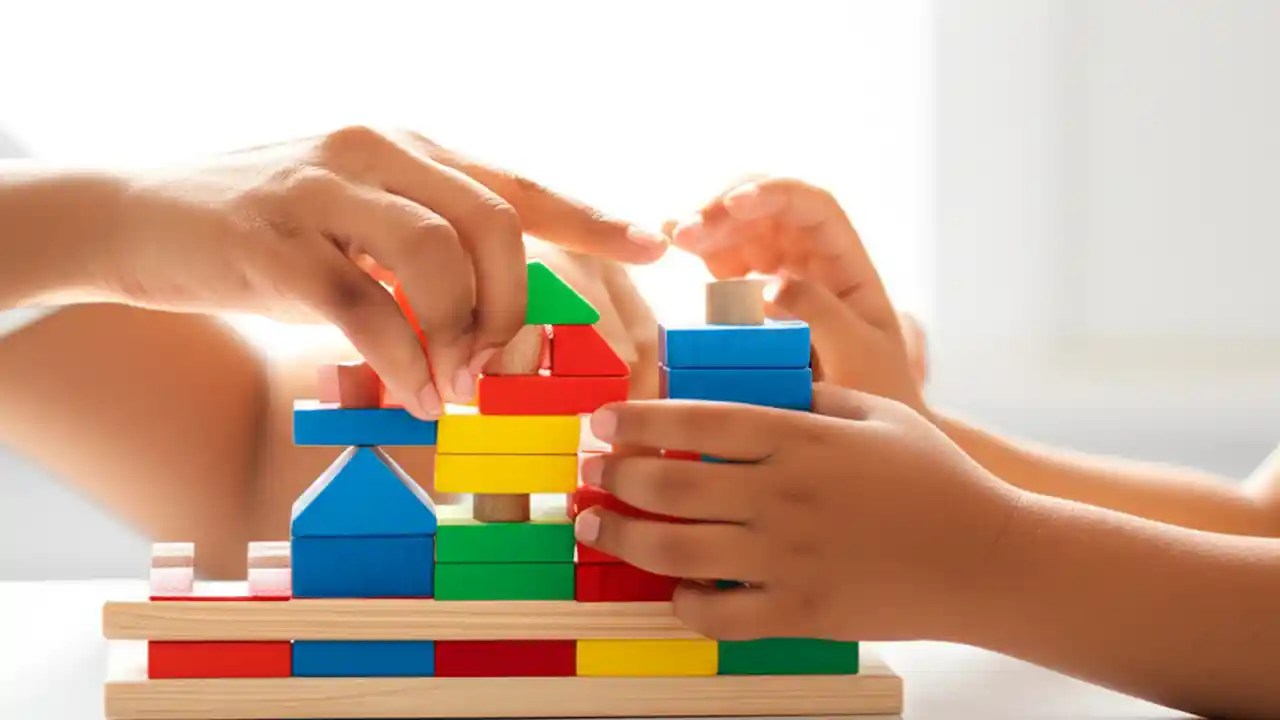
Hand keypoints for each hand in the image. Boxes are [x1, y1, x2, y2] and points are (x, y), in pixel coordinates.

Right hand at [103, 127, 667, 417]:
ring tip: (454, 385)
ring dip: (461, 333)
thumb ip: (421, 256)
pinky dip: (402, 359)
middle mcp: (373, 150)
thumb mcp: (354, 225)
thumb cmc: (264, 232)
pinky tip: (410, 391)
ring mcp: (321, 188)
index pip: (516, 182)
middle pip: (493, 218)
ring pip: (438, 252)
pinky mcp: (270, 238)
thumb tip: (491, 326)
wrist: (132, 215)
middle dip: (517, 305)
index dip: (591, 215)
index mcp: (406, 147)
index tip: (656, 245)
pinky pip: (364, 305)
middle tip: (503, 367)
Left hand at [572, 384, 1019, 640]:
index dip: (638, 419)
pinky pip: (720, 614)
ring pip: (678, 550)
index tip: (602, 420)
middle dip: (615, 477)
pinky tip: (675, 589)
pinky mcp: (801, 611)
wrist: (989, 559)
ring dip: (625, 538)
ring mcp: (789, 557)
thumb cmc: (937, 479)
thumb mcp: (877, 412)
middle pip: (671, 484)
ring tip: (596, 529)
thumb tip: (756, 391)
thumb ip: (812, 397)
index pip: (698, 421)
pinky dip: (685, 603)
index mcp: (801, 438)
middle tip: (590, 474)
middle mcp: (784, 495)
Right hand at [667, 177, 924, 412]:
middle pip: (767, 206)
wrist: (861, 438)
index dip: (774, 194)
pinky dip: (699, 245)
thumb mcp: (862, 356)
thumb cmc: (876, 393)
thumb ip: (824, 316)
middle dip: (727, 206)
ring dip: (706, 224)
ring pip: (740, 226)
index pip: (814, 207)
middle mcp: (811, 256)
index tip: (735, 205)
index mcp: (846, 261)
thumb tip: (773, 283)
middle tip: (687, 231)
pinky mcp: (750, 293)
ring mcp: (779, 271)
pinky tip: (673, 241)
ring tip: (675, 236)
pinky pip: (724, 257)